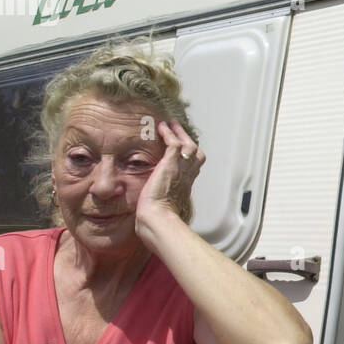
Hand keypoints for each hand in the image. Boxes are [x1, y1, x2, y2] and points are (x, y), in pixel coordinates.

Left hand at [135, 119, 204, 235]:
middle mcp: (187, 176)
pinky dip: (169, 133)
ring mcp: (181, 169)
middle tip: (178, 130)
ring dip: (179, 133)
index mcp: (185, 186)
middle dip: (187, 140)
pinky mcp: (171, 164)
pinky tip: (162, 127)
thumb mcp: (162, 208)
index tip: (180, 150)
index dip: (188, 157)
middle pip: (195, 153)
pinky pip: (174, 142)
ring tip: (170, 123)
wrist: (158, 218)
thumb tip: (148, 207)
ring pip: (188, 145)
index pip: (192, 166)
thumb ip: (159, 202)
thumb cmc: (157, 220)